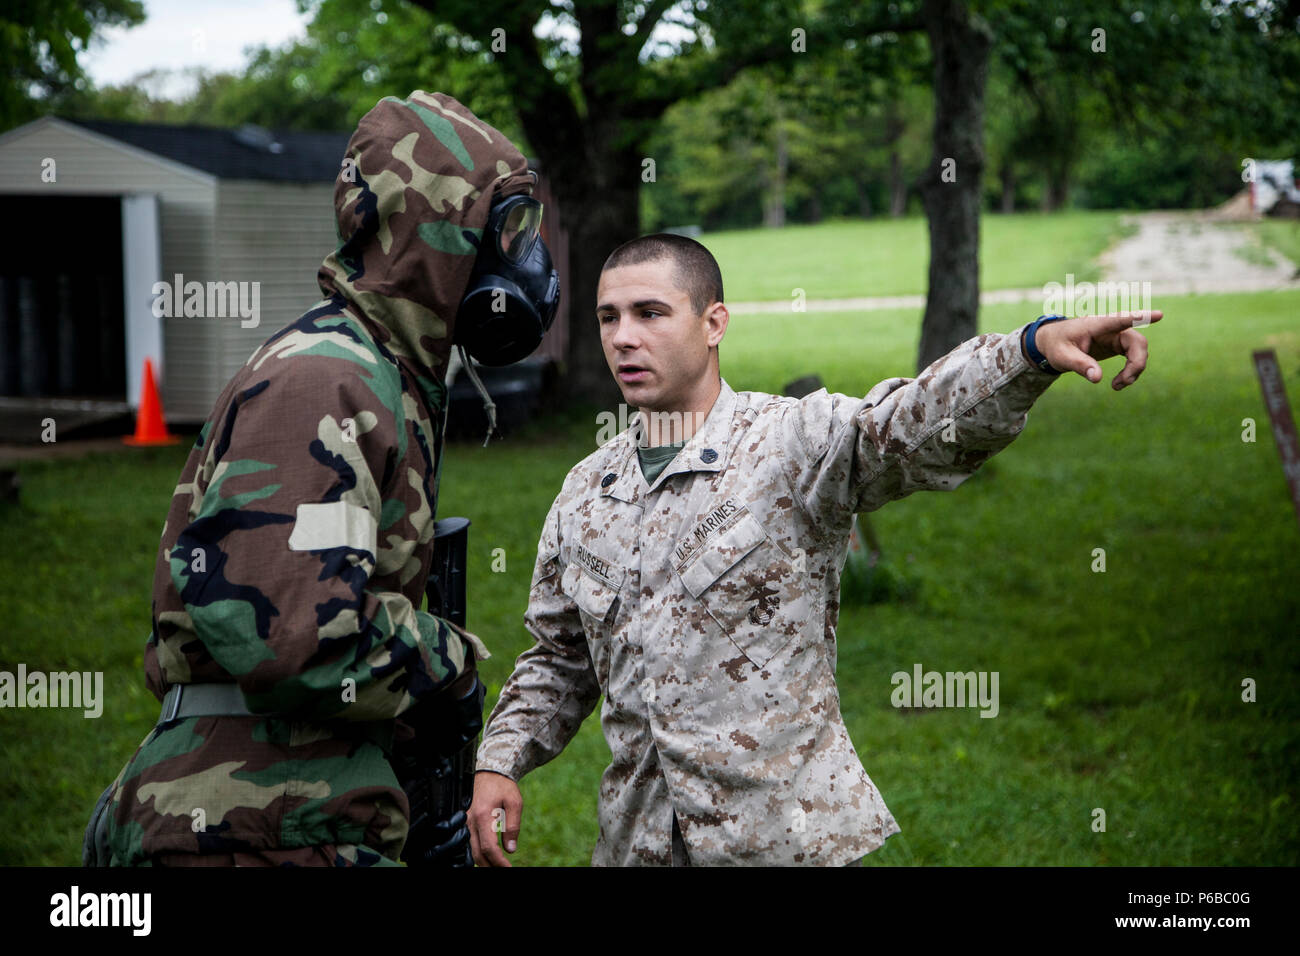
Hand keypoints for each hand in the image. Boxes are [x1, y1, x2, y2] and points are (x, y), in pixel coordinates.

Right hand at [468, 770, 522, 866]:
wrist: (488, 773)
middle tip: (503, 869)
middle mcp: (470, 821)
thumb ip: (513, 826)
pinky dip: (476, 854)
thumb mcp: (514, 802)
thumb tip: (510, 849)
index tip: (508, 868)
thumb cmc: (502, 786)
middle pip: (477, 854)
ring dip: (483, 862)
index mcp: (483, 816)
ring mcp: (464, 822)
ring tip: (496, 866)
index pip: (489, 847)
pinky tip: (486, 858)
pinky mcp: (463, 823)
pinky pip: (467, 844)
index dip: (499, 862)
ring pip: (470, 851)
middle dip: (490, 866)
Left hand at [1025, 311, 1162, 389]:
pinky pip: (1135, 356)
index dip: (1139, 318)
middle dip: (1136, 364)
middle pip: (1137, 341)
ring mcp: (1117, 336)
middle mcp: (1112, 328)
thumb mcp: (1062, 357)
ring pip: (1139, 350)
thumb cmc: (1057, 345)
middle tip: (1122, 383)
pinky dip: (1131, 370)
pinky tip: (1119, 383)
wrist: (1054, 343)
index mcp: (1096, 325)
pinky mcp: (1119, 345)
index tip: (1159, 315)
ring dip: (1134, 370)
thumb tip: (1098, 378)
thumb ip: (1080, 365)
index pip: (1120, 320)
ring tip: (1116, 386)